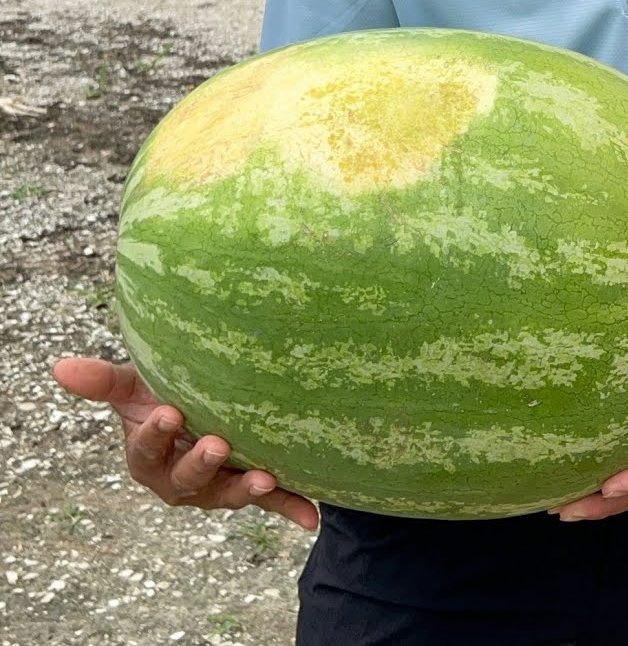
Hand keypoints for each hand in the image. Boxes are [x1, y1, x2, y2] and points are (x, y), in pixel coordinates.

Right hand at [52, 358, 318, 529]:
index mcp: (149, 457)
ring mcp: (217, 487)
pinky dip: (291, 507)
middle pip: (188, 480)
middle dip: (201, 465)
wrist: (203, 406)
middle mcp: (180, 480)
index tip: (169, 413)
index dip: (155, 436)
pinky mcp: (250, 488)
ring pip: (229, 494)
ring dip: (247, 490)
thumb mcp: (135, 387)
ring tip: (265, 478)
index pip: (146, 450)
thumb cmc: (163, 395)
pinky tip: (311, 518)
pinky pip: (272, 502)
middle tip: (218, 445)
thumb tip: (59, 366)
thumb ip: (104, 381)